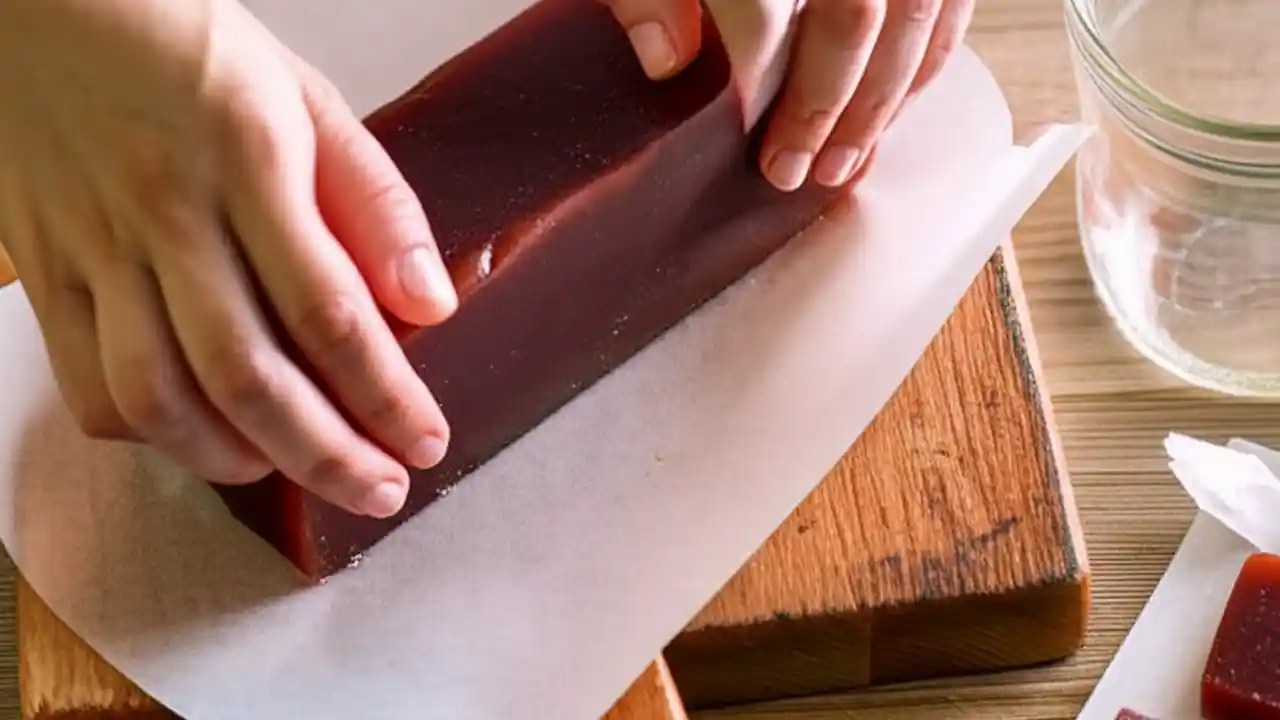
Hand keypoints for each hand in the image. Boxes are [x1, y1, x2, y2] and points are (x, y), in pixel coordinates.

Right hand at [0, 0, 457, 517]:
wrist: (43, 9)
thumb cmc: (189, 48)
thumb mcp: (307, 99)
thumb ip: (373, 202)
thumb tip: (428, 306)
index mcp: (248, 158)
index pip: (331, 310)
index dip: (385, 394)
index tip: (425, 440)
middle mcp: (166, 211)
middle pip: (249, 373)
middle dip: (327, 453)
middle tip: (380, 490)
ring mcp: (93, 248)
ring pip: (160, 396)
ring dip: (240, 458)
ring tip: (300, 470)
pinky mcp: (45, 273)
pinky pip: (86, 386)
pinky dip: (152, 436)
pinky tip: (203, 438)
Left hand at [603, 0, 975, 190]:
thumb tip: (667, 61)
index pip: (836, 9)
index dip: (810, 90)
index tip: (776, 153)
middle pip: (885, 8)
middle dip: (852, 105)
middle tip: (811, 173)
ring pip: (929, 2)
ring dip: (897, 86)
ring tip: (853, 153)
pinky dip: (928, 44)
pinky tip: (896, 91)